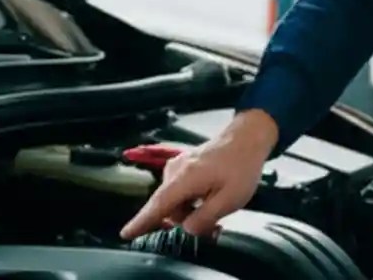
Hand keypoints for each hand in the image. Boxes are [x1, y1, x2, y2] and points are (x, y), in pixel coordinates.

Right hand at [120, 109, 279, 239]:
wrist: (247, 138)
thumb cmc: (241, 168)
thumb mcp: (229, 200)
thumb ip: (204, 218)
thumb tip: (186, 228)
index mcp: (184, 179)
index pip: (158, 205)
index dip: (141, 221)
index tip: (125, 233)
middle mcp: (175, 171)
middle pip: (169, 208)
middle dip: (186, 220)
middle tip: (214, 225)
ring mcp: (177, 166)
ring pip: (175, 201)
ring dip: (190, 210)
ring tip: (216, 209)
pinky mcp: (182, 166)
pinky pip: (179, 191)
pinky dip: (191, 200)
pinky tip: (209, 199)